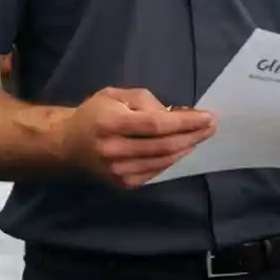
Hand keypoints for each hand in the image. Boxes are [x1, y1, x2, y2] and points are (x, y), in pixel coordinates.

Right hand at [63, 88, 215, 188]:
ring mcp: (118, 171)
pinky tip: (181, 149)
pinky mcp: (123, 184)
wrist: (67, 145)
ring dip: (186, 148)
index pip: (156, 124)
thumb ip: (144, 101)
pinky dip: (172, 159)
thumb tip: (175, 114)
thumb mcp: (115, 95)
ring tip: (201, 136)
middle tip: (212, 126)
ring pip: (164, 161)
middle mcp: (114, 150)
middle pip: (164, 145)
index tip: (208, 117)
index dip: (185, 122)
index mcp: (111, 123)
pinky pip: (156, 171)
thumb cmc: (94, 113)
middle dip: (193, 135)